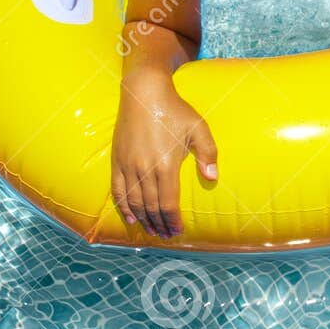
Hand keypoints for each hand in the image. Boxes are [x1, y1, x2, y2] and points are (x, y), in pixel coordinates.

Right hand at [111, 76, 216, 238]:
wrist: (144, 93)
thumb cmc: (175, 110)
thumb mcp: (198, 128)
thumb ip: (208, 154)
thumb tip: (212, 178)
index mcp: (166, 165)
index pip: (169, 204)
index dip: (173, 221)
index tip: (178, 231)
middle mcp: (145, 169)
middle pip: (152, 207)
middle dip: (160, 225)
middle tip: (167, 235)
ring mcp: (128, 166)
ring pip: (135, 203)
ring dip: (144, 220)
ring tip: (152, 231)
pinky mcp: (116, 161)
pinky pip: (118, 190)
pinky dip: (124, 207)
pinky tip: (131, 219)